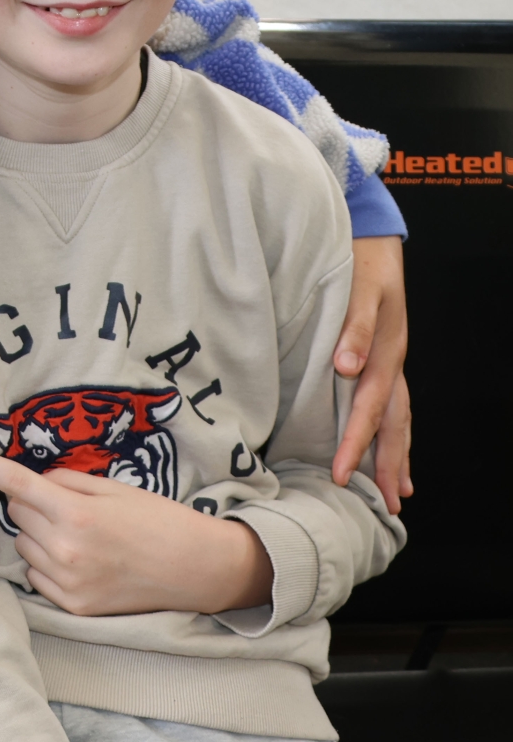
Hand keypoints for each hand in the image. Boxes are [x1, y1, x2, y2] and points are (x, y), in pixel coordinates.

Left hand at [0, 442, 273, 616]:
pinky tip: (81, 562)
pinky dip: (47, 564)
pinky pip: (36, 576)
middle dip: (31, 504)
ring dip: (39, 534)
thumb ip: (65, 482)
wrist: (197, 570)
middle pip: (15, 513)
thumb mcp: (113, 488)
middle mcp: (64, 551)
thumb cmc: (158, 519)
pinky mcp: (72, 608)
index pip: (14, 483)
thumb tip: (31, 484)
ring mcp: (67, 584)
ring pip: (23, 544)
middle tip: (68, 506)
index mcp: (74, 514)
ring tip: (82, 537)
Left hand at [334, 236, 410, 511]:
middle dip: (387, 464)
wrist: (371, 236)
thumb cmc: (359, 264)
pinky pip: (393, 401)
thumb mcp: (357, 291)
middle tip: (386, 505)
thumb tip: (345, 368)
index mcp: (382, 353)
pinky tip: (393, 446)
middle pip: (392, 422)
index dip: (355, 444)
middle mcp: (390, 362)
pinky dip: (394, 429)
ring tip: (400, 491)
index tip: (341, 475)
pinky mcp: (383, 353)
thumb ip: (351, 329)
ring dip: (398, 454)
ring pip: (399, 417)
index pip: (368, 410)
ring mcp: (390, 359)